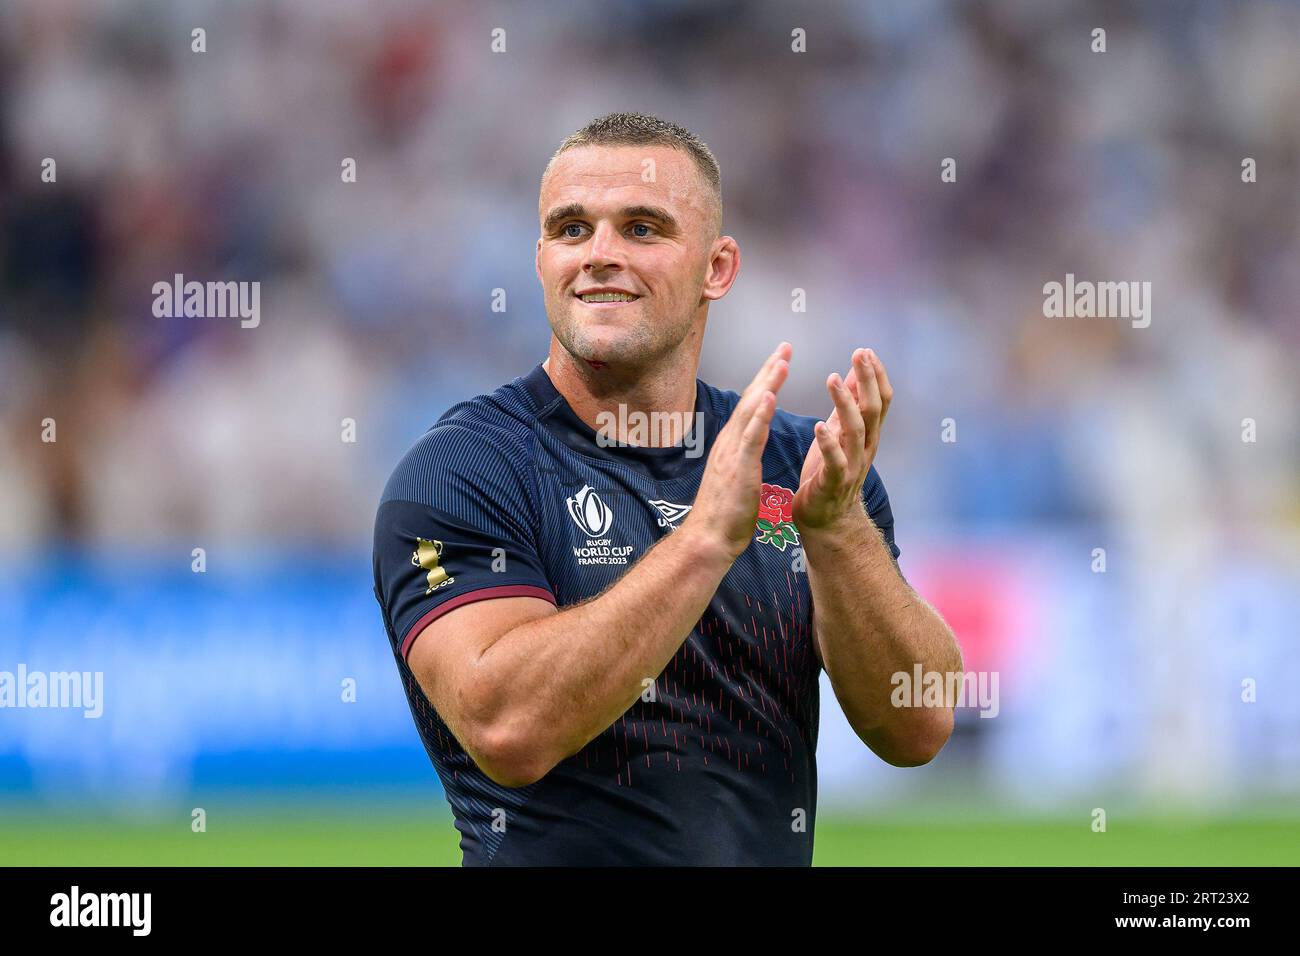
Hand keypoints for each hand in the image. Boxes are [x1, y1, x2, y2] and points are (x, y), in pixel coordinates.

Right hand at [682, 342, 790, 560]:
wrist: (709, 539)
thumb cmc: (725, 514)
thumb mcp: (737, 477)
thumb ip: (743, 457)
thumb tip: (750, 444)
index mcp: (733, 444)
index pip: (752, 405)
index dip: (767, 380)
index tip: (781, 359)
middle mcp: (730, 442)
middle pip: (752, 399)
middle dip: (769, 371)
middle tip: (785, 347)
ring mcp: (732, 453)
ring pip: (751, 411)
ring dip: (767, 384)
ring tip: (782, 361)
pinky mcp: (737, 468)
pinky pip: (751, 437)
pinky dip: (760, 415)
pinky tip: (770, 397)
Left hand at [792, 348, 891, 531]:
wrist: (827, 519)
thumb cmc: (830, 472)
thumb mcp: (841, 433)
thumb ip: (850, 406)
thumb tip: (855, 372)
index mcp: (868, 435)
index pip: (880, 401)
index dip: (875, 376)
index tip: (866, 351)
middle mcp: (865, 448)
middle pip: (872, 410)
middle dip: (866, 381)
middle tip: (859, 355)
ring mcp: (852, 466)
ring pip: (855, 431)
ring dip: (844, 403)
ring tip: (832, 379)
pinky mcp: (833, 483)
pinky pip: (835, 461)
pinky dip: (828, 443)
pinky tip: (819, 426)